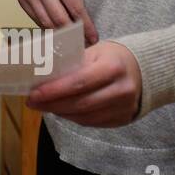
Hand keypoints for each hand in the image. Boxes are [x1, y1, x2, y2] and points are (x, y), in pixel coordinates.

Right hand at [17, 0, 98, 45]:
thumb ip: (77, 0)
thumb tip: (83, 25)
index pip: (76, 10)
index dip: (86, 27)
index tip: (93, 38)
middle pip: (59, 19)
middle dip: (73, 34)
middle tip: (82, 42)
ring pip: (46, 22)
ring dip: (60, 34)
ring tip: (70, 39)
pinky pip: (35, 19)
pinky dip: (46, 27)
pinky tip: (56, 30)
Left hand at [27, 41, 141, 126]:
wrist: (142, 70)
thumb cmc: (111, 57)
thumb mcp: (94, 51)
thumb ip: (72, 63)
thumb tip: (41, 75)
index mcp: (112, 67)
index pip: (78, 82)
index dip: (54, 90)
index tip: (33, 93)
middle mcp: (121, 89)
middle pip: (80, 103)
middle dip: (52, 104)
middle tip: (32, 102)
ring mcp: (124, 107)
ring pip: (85, 116)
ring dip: (60, 112)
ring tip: (43, 106)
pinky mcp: (122, 119)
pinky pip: (92, 122)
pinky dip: (73, 118)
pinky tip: (61, 110)